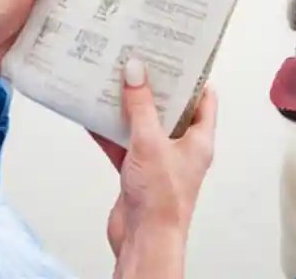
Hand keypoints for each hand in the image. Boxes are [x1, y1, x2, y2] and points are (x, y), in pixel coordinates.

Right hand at [92, 59, 217, 270]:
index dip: (192, 76)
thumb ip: (141, 106)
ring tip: (112, 80)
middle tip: (136, 61)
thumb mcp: (150, 142)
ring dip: (127, 107)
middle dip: (151, 87)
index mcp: (199, 139)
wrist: (144, 240)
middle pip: (169, 109)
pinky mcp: (136, 172)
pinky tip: (92, 114)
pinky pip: (122, 144)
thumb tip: (136, 71)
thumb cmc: (162, 200)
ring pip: (142, 125)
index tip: (174, 54)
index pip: (204, 99)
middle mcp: (181, 148)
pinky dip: (108, 131)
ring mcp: (158, 160)